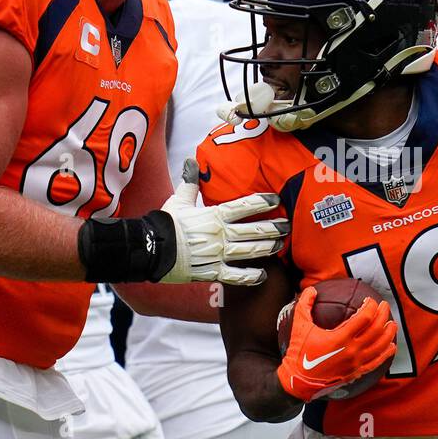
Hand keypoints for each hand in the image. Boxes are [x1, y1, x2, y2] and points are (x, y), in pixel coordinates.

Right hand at [160, 158, 289, 283]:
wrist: (150, 249)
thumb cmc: (164, 223)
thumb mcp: (178, 200)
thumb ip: (190, 182)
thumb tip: (191, 162)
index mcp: (214, 216)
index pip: (245, 206)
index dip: (263, 202)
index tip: (277, 200)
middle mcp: (221, 235)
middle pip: (254, 230)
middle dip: (274, 227)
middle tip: (287, 225)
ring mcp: (218, 255)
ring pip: (251, 251)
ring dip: (268, 247)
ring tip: (280, 245)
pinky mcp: (212, 272)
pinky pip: (236, 276)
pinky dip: (251, 276)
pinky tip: (263, 275)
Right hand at [276, 288, 396, 402]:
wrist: (299, 381)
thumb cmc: (299, 352)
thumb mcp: (299, 326)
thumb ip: (305, 304)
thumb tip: (312, 289)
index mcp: (340, 338)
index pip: (364, 318)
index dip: (370, 306)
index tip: (370, 300)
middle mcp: (352, 351)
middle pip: (376, 329)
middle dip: (383, 314)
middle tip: (384, 305)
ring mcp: (356, 363)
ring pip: (380, 346)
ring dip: (389, 333)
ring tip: (392, 323)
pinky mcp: (356, 372)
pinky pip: (376, 362)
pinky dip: (386, 353)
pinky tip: (391, 347)